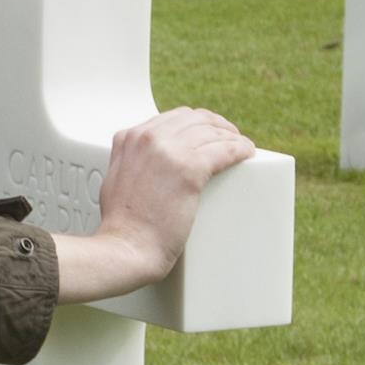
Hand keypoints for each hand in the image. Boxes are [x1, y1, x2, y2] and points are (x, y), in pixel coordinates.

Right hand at [51, 107, 260, 302]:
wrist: (127, 246)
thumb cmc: (123, 225)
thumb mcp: (117, 179)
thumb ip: (133, 163)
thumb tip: (151, 163)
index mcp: (130, 138)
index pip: (171, 118)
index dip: (195, 122)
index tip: (207, 131)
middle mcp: (148, 138)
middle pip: (194, 118)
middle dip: (215, 124)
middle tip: (230, 136)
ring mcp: (169, 151)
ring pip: (211, 131)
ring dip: (231, 136)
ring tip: (242, 146)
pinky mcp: (189, 169)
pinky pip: (224, 149)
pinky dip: (239, 148)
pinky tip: (247, 152)